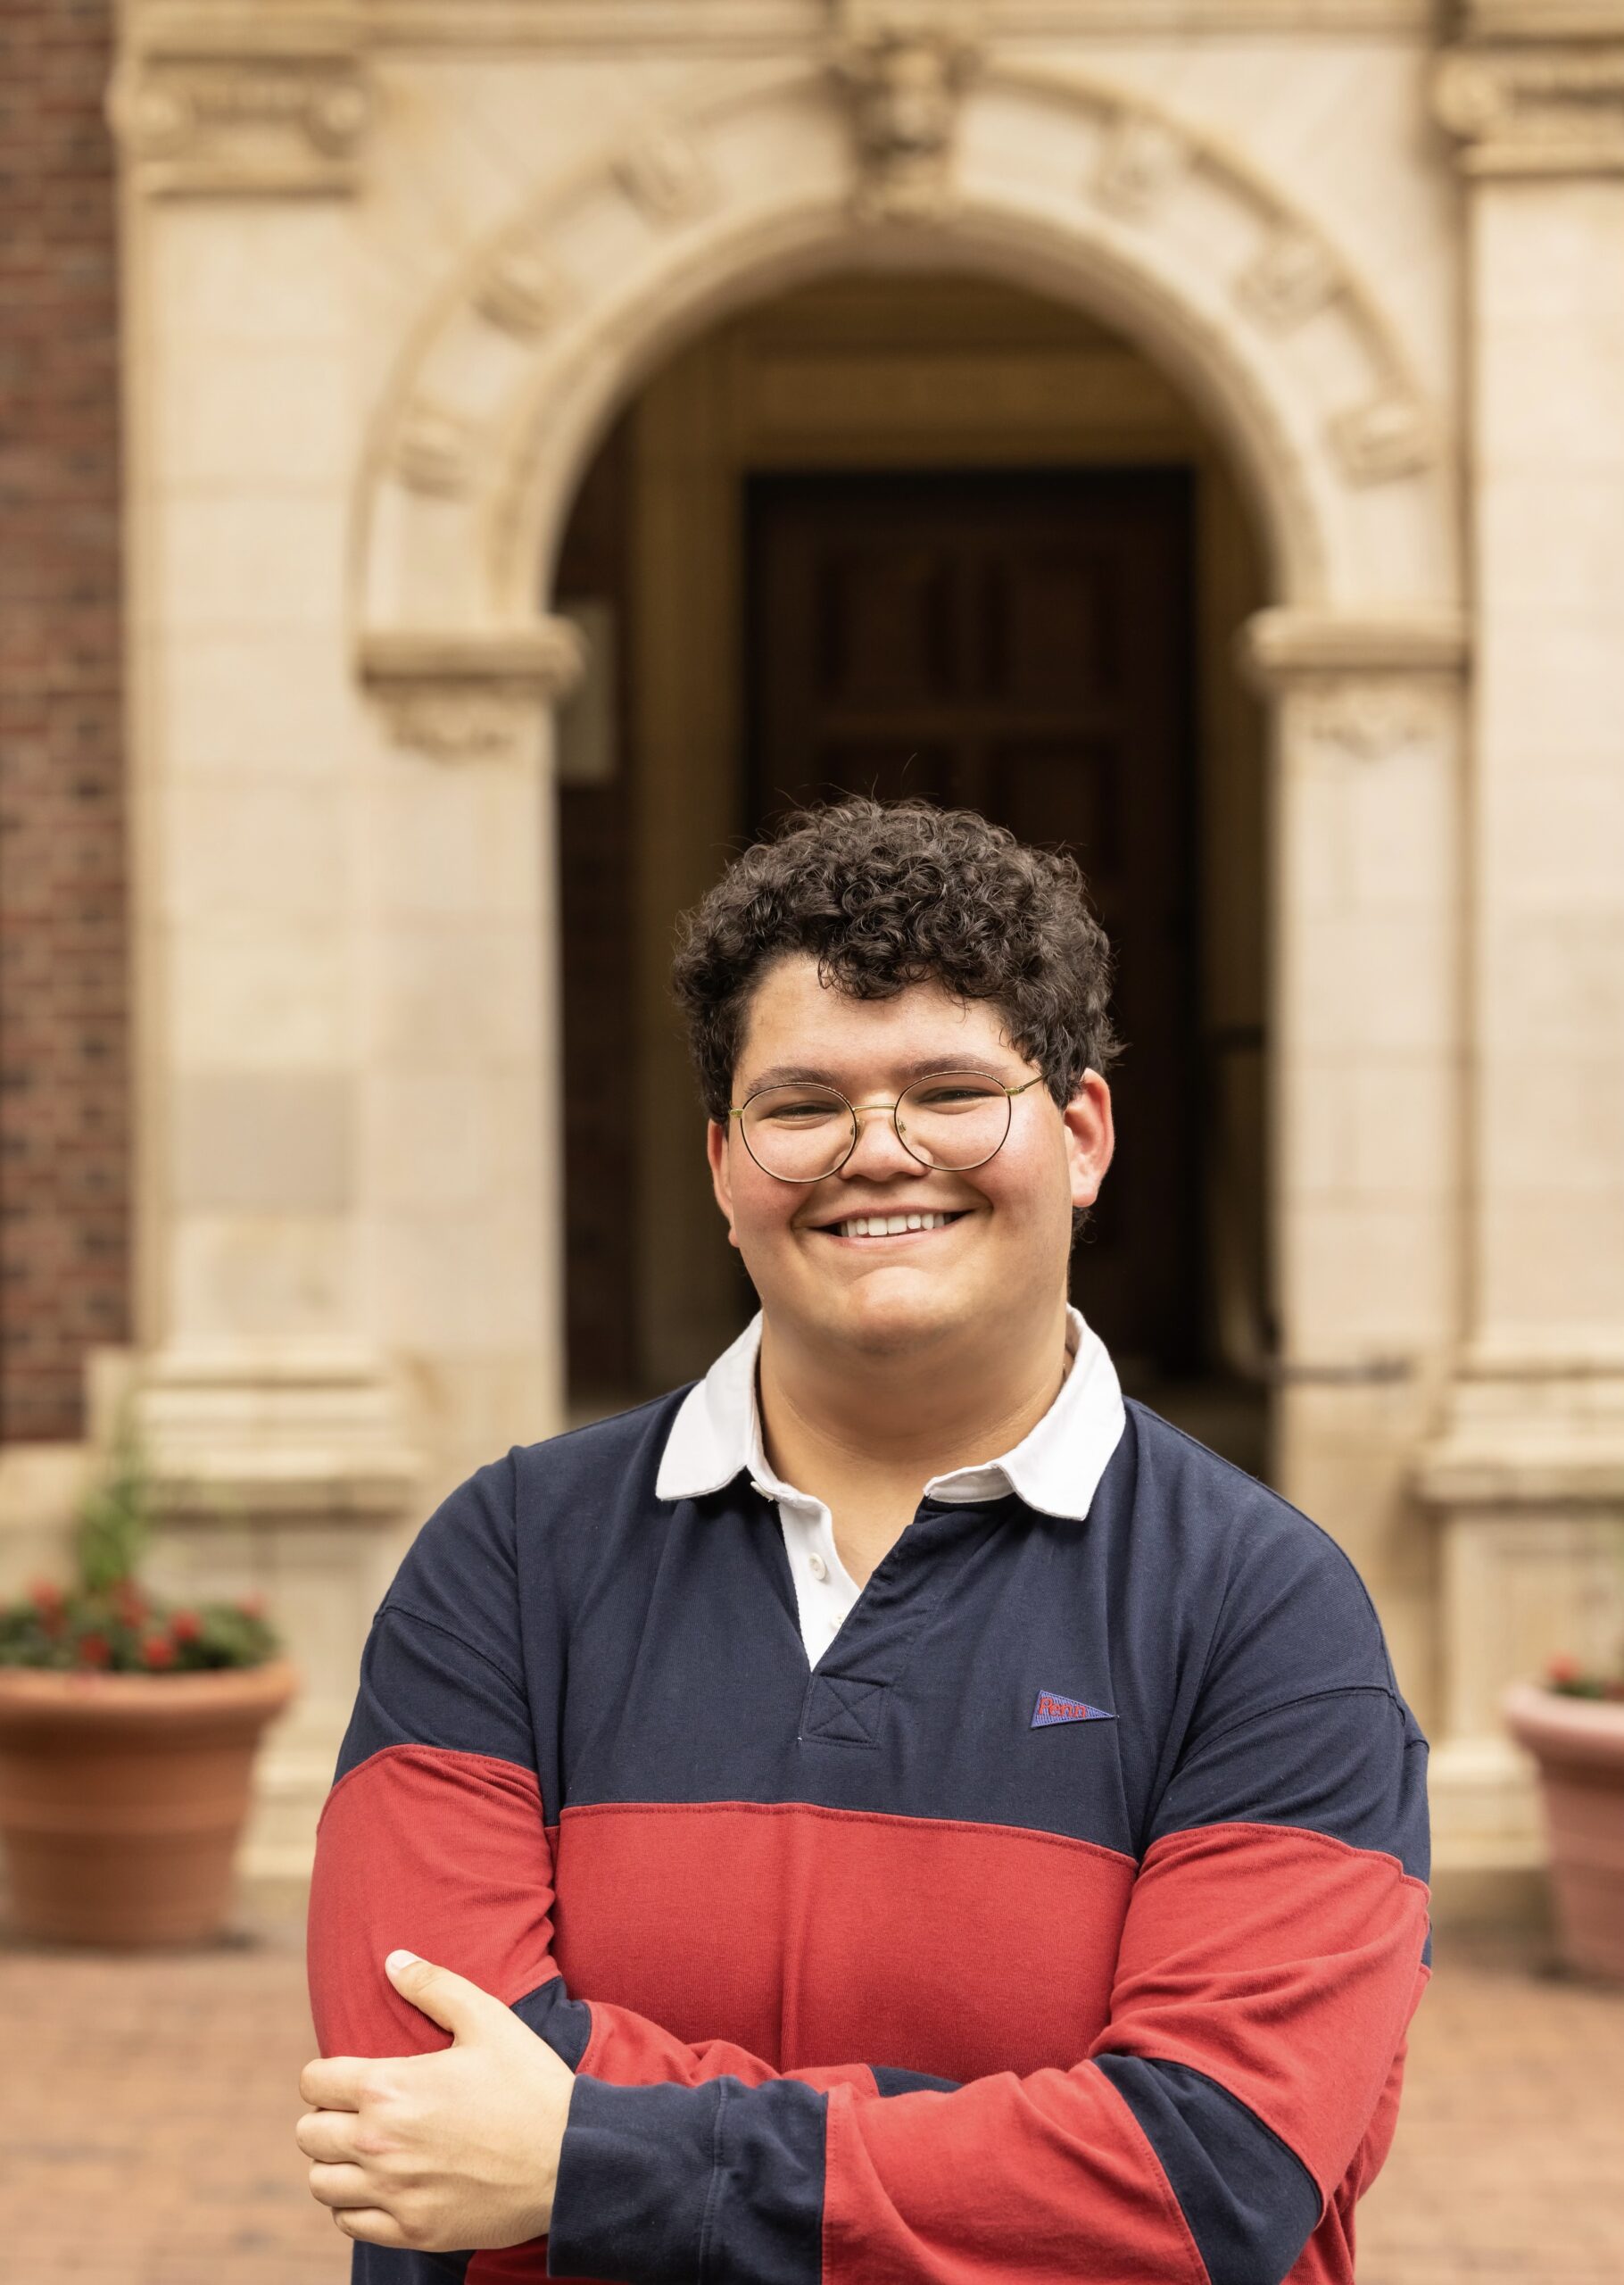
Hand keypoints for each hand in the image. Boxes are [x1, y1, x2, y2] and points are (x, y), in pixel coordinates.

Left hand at [296, 1949, 575, 2251]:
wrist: (571, 2161)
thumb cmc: (530, 2085)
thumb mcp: (488, 2020)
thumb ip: (434, 1985)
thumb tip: (392, 1960)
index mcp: (390, 2088)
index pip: (313, 2082)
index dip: (327, 2074)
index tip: (350, 2076)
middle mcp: (380, 2143)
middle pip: (308, 2134)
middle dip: (326, 2117)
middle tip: (359, 2111)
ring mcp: (394, 2192)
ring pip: (322, 2183)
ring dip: (336, 2163)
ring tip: (365, 2149)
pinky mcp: (411, 2230)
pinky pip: (349, 2222)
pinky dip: (355, 2205)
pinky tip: (382, 2185)